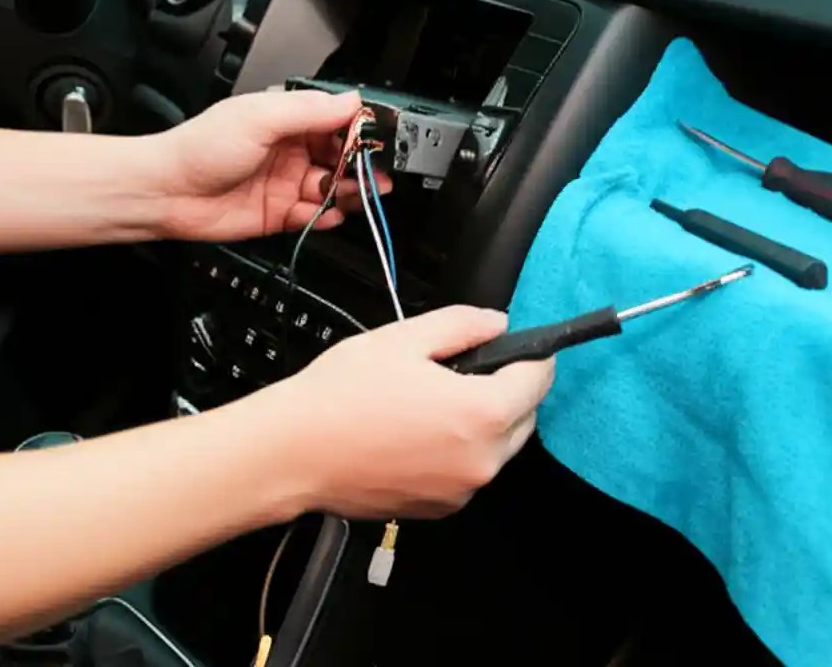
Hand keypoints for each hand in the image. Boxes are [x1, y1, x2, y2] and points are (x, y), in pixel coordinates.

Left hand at [155, 89, 390, 241]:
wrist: (165, 192)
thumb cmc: (199, 148)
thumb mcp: (260, 117)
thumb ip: (309, 110)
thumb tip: (351, 101)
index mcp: (285, 119)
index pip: (335, 121)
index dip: (359, 130)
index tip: (379, 139)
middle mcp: (289, 150)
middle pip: (340, 158)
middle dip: (361, 165)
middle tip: (377, 173)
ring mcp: (284, 183)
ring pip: (331, 189)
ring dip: (349, 192)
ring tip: (360, 194)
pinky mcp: (277, 214)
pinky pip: (313, 216)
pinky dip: (325, 217)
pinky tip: (330, 213)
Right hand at [256, 306, 555, 519]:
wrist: (292, 453)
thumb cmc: (339, 396)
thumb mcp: (402, 339)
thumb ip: (462, 325)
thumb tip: (498, 323)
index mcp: (481, 413)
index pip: (538, 379)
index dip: (532, 355)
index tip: (520, 345)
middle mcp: (482, 460)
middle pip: (524, 416)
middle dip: (507, 389)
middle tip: (462, 369)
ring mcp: (462, 490)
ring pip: (499, 447)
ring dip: (483, 423)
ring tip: (432, 402)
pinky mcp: (441, 508)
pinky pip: (469, 472)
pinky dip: (459, 452)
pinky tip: (418, 433)